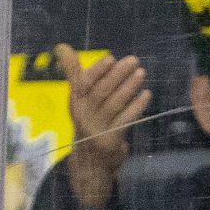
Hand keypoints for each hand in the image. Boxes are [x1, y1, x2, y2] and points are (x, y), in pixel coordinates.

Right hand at [58, 43, 148, 209]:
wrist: (90, 161)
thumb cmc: (88, 122)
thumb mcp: (79, 99)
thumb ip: (75, 73)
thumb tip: (62, 47)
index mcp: (76, 101)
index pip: (83, 83)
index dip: (96, 71)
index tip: (110, 58)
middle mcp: (84, 114)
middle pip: (100, 92)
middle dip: (117, 75)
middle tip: (134, 60)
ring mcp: (97, 128)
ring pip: (114, 104)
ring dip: (129, 87)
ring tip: (142, 73)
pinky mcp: (110, 140)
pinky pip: (125, 120)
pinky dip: (136, 106)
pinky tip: (146, 95)